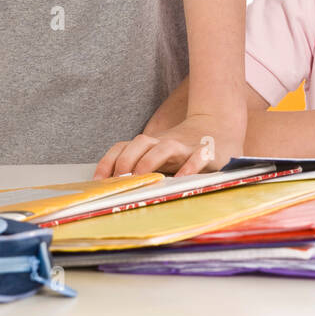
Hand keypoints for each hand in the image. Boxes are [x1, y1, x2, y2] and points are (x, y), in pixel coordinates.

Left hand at [93, 114, 245, 178]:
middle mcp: (163, 142)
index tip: (99, 181)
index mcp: (148, 144)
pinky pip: (197, 156)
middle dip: (126, 161)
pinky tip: (182, 179)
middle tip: (120, 182)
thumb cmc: (179, 150)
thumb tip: (108, 188)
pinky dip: (189, 166)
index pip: (122, 147)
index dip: (108, 162)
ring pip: (164, 147)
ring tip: (142, 178)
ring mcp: (183, 146)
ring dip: (150, 161)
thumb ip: (135, 167)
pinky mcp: (205, 151)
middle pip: (140, 143)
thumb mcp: (155, 156)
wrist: (215, 127)